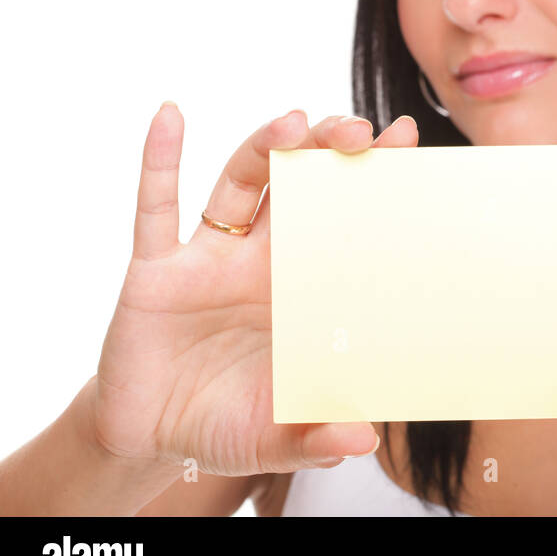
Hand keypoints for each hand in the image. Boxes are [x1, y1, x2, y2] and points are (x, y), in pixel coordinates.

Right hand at [92, 104, 418, 474]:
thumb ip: (317, 438)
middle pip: (300, 184)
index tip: (405, 138)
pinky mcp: (156, 270)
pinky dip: (161, 159)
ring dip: (265, 146)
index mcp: (304, 287)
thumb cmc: (226, 423)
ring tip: (295, 122)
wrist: (151, 437)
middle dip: (328, 149)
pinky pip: (155, 208)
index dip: (373, 178)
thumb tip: (364, 439)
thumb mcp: (276, 437)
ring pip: (241, 183)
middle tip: (360, 130)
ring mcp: (209, 258)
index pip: (346, 218)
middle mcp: (262, 260)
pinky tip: (170, 116)